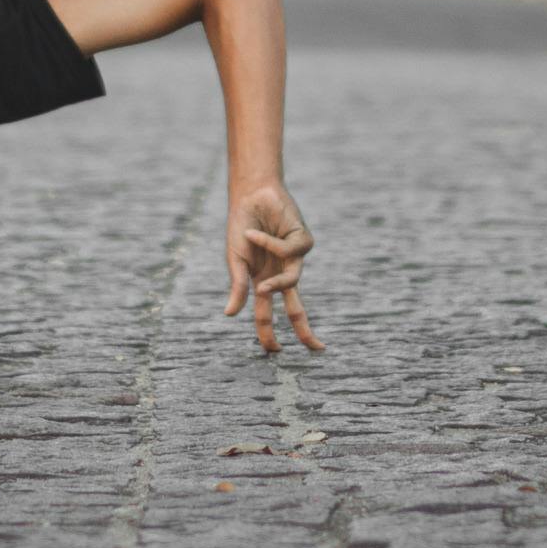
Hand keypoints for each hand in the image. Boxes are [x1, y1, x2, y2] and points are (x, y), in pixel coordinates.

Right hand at [221, 182, 323, 355]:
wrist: (251, 195)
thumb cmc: (241, 225)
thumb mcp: (236, 260)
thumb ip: (238, 286)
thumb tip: (230, 315)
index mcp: (261, 280)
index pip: (266, 314)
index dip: (269, 334)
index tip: (275, 352)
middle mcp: (279, 272)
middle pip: (295, 306)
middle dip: (304, 328)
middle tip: (316, 348)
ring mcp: (293, 258)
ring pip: (293, 282)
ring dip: (275, 284)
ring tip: (262, 284)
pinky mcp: (303, 241)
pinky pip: (289, 251)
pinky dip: (270, 243)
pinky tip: (257, 232)